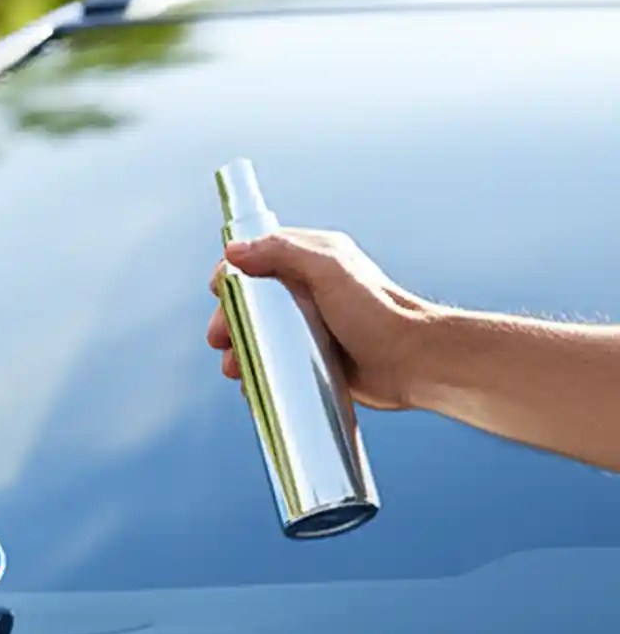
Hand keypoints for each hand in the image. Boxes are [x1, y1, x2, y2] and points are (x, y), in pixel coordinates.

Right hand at [207, 228, 433, 410]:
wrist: (415, 363)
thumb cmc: (377, 312)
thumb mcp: (329, 270)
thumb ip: (283, 251)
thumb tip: (233, 252)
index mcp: (311, 260)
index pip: (256, 258)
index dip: (232, 274)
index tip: (218, 293)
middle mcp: (308, 290)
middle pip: (250, 300)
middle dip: (228, 319)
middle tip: (219, 339)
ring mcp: (310, 326)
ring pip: (258, 333)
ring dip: (238, 348)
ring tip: (233, 367)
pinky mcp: (314, 358)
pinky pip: (274, 361)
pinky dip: (257, 369)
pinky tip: (249, 382)